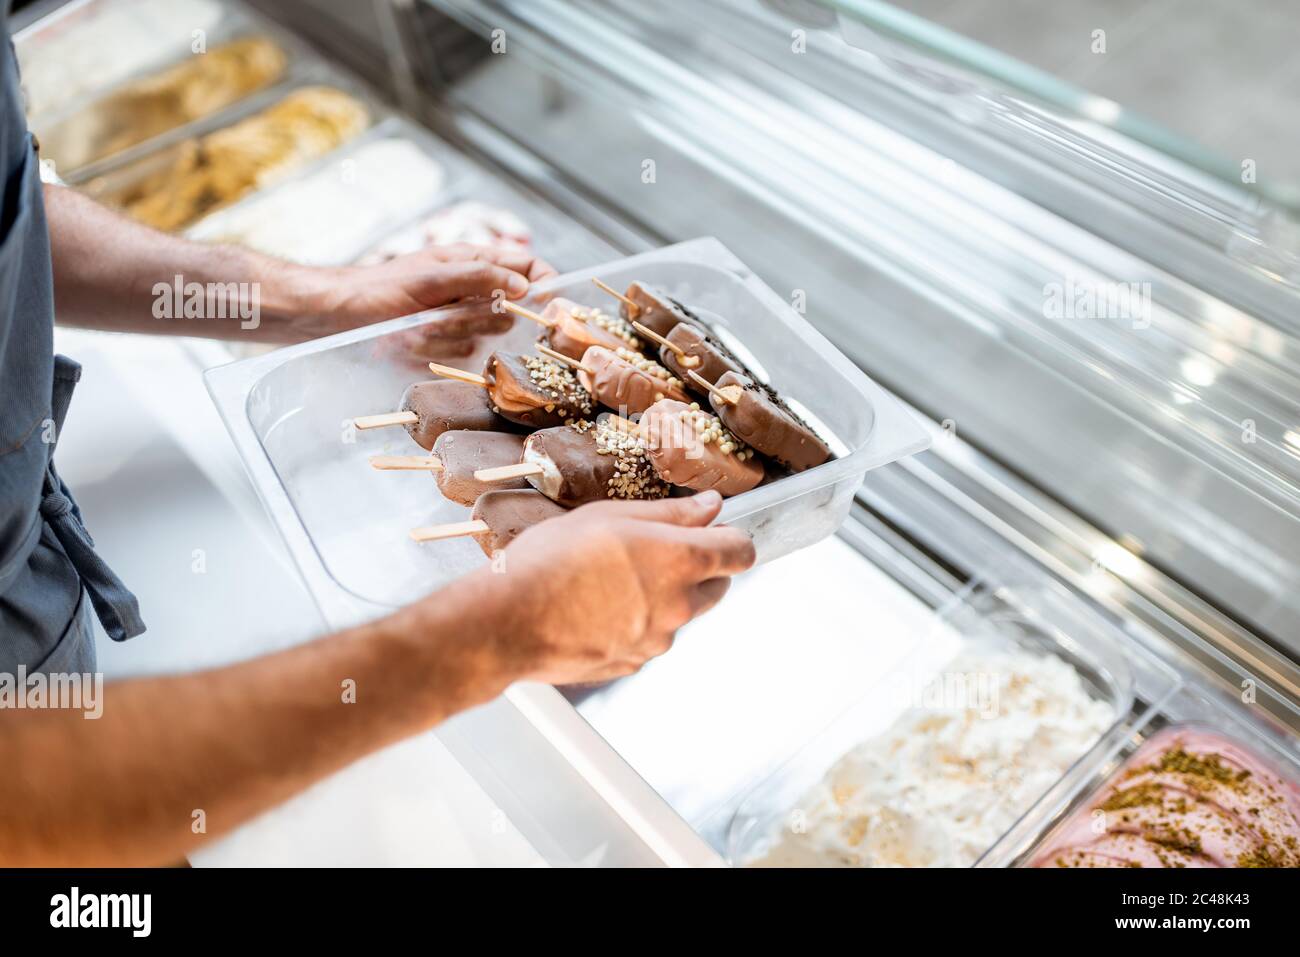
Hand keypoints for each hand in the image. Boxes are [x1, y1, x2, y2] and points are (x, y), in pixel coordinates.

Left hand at [292, 243, 556, 352]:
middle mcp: (468, 288)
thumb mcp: (430, 277)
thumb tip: (524, 284)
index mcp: (470, 261)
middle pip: (509, 309)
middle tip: (445, 316)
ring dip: (449, 338)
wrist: (332, 317)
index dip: (544, 282)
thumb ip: (480, 276)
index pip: (527, 265)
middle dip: (480, 319)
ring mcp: (454, 318)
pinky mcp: (440, 343)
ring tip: (416, 330)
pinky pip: (458, 355)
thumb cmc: (375, 290)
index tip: (546, 305)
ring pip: (481, 337)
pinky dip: (434, 353)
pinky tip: (409, 345)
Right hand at [411, 492, 755, 688]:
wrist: (507, 622)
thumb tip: (710, 508)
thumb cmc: (551, 561)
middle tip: (653, 550)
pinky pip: (646, 639)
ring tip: (610, 579)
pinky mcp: (630, 664)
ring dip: (661, 597)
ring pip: (678, 615)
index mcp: (680, 563)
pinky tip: (594, 607)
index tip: (715, 531)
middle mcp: (678, 607)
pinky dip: (632, 623)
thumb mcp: (610, 516)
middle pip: (716, 587)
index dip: (731, 538)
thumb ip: (670, 513)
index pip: (740, 552)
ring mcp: (655, 642)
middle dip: (698, 568)